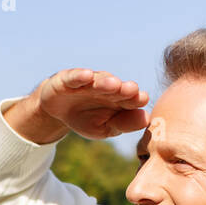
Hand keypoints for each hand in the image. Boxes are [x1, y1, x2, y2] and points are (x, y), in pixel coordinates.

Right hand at [23, 68, 149, 141]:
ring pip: (97, 81)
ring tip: (113, 85)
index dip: (136, 99)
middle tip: (132, 90)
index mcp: (118, 99)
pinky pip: (74, 77)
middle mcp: (105, 87)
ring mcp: (87, 82)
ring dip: (105, 82)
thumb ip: (124, 124)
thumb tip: (147, 118)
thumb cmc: (87, 119)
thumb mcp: (105, 128)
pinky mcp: (67, 79)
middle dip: (124, 89)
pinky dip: (80, 76)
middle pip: (116, 88)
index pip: (130, 99)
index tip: (142, 100)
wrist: (58, 111)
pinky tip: (86, 76)